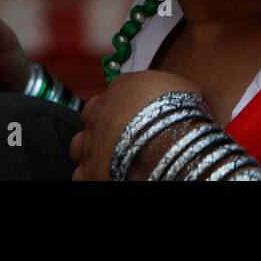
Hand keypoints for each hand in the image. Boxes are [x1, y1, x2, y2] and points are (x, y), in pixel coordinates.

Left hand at [69, 70, 202, 180]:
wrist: (165, 142)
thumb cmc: (176, 112)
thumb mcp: (181, 87)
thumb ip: (167, 87)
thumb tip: (172, 92)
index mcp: (123, 86)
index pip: (118, 86)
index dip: (127, 99)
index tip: (138, 107)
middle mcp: (101, 111)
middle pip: (92, 112)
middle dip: (101, 120)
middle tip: (120, 130)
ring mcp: (91, 141)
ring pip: (78, 144)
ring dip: (90, 148)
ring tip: (109, 155)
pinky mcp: (89, 169)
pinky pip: (80, 173)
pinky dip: (90, 173)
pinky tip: (105, 173)